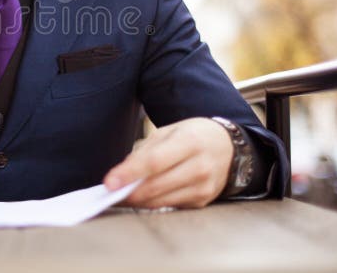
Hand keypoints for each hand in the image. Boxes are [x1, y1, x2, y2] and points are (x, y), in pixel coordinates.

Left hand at [103, 117, 232, 208]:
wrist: (226, 147)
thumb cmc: (193, 136)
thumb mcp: (168, 132)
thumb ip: (144, 152)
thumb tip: (121, 173)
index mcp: (189, 142)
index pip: (154, 162)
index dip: (129, 174)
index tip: (109, 183)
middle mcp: (199, 166)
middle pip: (156, 186)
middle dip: (129, 192)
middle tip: (111, 192)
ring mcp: (203, 186)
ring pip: (161, 200)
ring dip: (138, 200)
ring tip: (122, 195)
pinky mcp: (202, 201)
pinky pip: (170, 206)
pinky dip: (152, 203)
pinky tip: (142, 197)